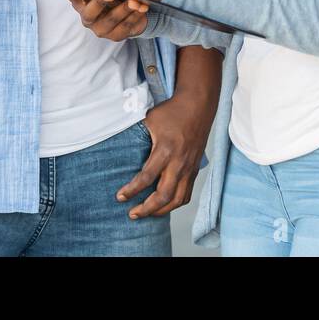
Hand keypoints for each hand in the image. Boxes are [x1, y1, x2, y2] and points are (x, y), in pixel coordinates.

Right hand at [49, 0, 149, 41]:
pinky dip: (135, 16)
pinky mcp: (117, 36)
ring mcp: (102, 29)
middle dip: (100, 2)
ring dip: (123, 9)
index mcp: (81, 2)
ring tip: (134, 1)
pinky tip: (143, 7)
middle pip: (90, 12)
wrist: (131, 13)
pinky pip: (126, 27)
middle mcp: (88, 17)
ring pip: (111, 20)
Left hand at [119, 91, 215, 218]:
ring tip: (146, 213)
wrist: (198, 105)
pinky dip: (174, 204)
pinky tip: (164, 205)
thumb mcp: (150, 120)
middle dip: (146, 209)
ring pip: (177, 200)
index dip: (131, 191)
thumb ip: (139, 137)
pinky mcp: (194, 170)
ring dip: (161, 210)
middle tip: (132, 214)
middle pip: (163, 196)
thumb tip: (123, 147)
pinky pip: (186, 194)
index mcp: (165, 150)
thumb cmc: (172, 111)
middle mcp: (178, 163)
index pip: (146, 178)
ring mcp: (189, 168)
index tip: (120, 197)